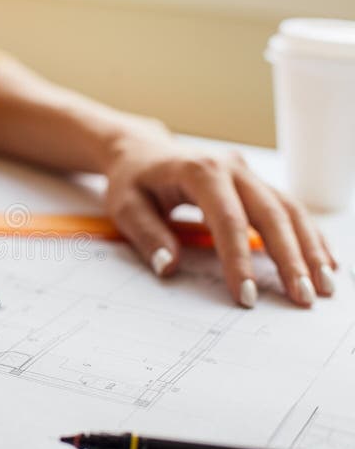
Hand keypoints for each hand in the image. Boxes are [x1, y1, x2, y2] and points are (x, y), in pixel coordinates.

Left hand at [105, 116, 336, 307]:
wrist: (140, 151)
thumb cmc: (132, 180)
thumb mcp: (125, 207)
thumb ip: (147, 235)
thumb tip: (169, 266)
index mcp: (198, 171)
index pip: (227, 220)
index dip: (239, 260)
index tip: (247, 296)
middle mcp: (231, 168)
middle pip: (270, 213)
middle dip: (290, 258)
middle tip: (303, 297)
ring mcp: (247, 173)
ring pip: (288, 210)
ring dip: (309, 248)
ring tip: (324, 285)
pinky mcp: (253, 184)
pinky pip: (287, 208)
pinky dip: (307, 235)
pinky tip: (324, 261)